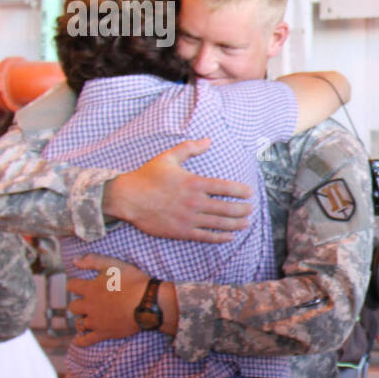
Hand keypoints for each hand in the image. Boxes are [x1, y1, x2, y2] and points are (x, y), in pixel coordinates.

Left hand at [69, 254, 151, 344]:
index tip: (80, 285)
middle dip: (79, 303)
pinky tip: (79, 340)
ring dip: (82, 319)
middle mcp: (89, 305)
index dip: (75, 284)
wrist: (148, 302)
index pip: (72, 286)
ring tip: (89, 317)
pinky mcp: (104, 333)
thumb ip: (93, 260)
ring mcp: (95, 321)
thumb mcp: (114, 265)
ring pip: (79, 322)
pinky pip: (87, 340)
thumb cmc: (133, 282)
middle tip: (88, 302)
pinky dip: (81, 341)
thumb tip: (74, 260)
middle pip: (73, 306)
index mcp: (90, 288)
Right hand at [103, 138, 252, 242]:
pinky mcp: (181, 231)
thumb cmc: (148, 176)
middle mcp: (194, 202)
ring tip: (246, 223)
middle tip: (250, 209)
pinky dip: (220, 237)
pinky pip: (205, 236)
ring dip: (236, 224)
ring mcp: (188, 218)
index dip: (241, 191)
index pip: (225, 188)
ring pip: (219, 224)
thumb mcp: (169, 157)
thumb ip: (190, 148)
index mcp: (194, 183)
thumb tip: (208, 140)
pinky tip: (229, 236)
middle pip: (227, 208)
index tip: (249, 192)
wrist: (127, 198)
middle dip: (242, 209)